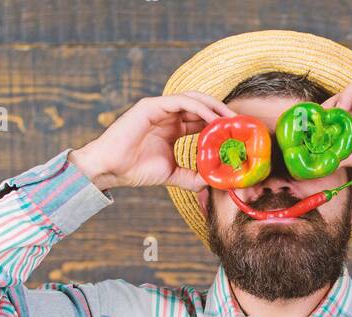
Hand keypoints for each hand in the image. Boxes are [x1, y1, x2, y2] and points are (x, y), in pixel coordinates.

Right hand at [69, 92, 233, 192]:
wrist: (110, 169)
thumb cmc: (135, 170)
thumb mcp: (172, 174)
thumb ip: (192, 176)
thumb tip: (213, 182)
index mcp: (172, 128)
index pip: (202, 121)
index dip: (221, 125)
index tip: (239, 135)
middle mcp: (168, 115)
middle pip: (202, 106)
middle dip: (223, 113)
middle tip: (241, 125)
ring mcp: (159, 108)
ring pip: (194, 100)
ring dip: (215, 108)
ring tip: (231, 120)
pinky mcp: (151, 105)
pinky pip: (181, 102)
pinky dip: (199, 108)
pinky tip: (213, 119)